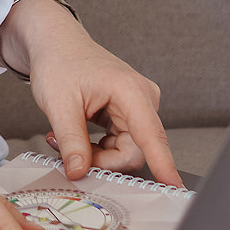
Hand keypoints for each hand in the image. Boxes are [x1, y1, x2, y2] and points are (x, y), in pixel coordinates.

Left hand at [4, 0, 181, 186]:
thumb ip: (71, 141)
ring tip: (64, 138)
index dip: (163, 164)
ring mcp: (137, 108)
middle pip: (134, 151)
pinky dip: (96, 147)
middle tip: (67, 151)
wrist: (55, 44)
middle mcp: (142, 99)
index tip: (174, 186)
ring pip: (125, 152)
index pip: (151, 136)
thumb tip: (79, 172)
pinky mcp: (128, 115)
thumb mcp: (58, 104)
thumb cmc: (60, 61)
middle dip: (100, 160)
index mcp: (130, 91)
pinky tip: (76, 134)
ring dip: (95, 154)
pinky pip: (119, 145)